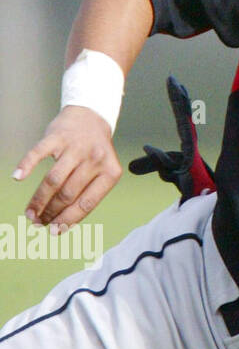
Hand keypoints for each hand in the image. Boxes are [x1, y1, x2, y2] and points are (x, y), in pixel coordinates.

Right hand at [13, 105, 122, 230]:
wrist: (91, 117)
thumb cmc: (93, 152)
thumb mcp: (101, 171)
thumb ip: (87, 192)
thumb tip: (63, 224)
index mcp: (110, 172)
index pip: (87, 203)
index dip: (68, 219)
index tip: (54, 232)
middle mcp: (95, 159)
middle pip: (68, 194)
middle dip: (51, 213)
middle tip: (38, 223)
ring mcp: (76, 147)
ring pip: (53, 180)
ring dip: (39, 200)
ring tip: (30, 213)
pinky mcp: (58, 136)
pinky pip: (39, 153)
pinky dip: (27, 165)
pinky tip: (18, 177)